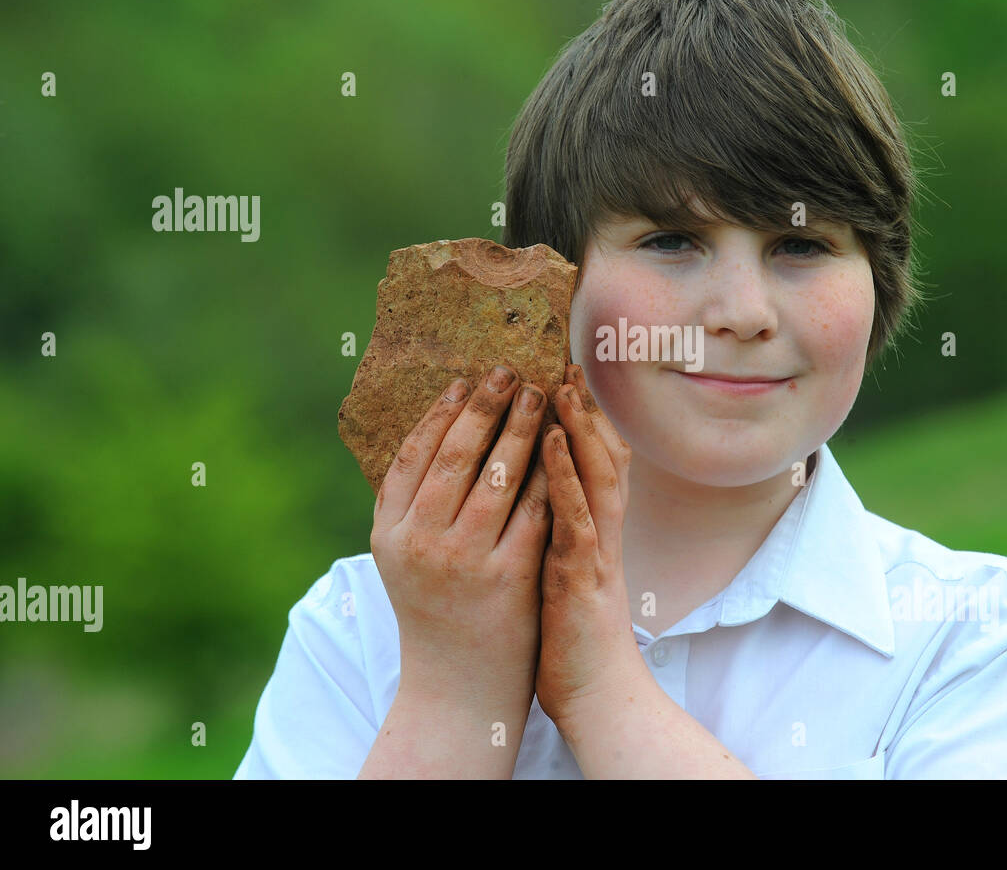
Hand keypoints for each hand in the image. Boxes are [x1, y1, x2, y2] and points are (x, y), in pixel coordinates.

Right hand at [369, 365, 552, 712]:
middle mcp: (422, 542)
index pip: (413, 455)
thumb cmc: (434, 611)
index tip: (464, 380)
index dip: (440, 413)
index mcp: (390, 533)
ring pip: (499, 475)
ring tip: (541, 395)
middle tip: (511, 371)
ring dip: (523, 428)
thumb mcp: (402, 558)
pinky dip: (549, 472)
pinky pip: (535, 510)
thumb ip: (407, 503)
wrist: (457, 689)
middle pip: (457, 455)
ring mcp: (467, 559)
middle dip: (487, 406)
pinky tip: (564, 443)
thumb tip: (432, 432)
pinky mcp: (511, 576)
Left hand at [535, 364, 647, 731]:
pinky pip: (575, 514)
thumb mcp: (560, 573)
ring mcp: (594, 550)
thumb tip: (532, 499)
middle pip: (599, 458)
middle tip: (567, 364)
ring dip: (578, 428)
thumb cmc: (570, 635)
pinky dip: (565, 474)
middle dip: (583, 411)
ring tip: (561, 385)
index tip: (564, 378)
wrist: (597, 693)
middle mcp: (597, 533)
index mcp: (588, 531)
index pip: (590, 464)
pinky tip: (551, 442)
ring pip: (593, 475)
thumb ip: (553, 533)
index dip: (582, 421)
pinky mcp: (583, 574)